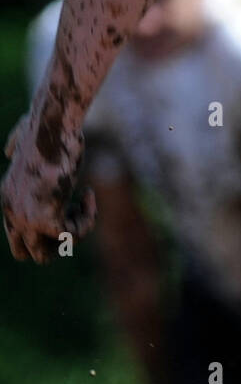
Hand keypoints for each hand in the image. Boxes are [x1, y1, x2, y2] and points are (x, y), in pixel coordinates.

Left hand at [1, 112, 95, 262]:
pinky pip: (73, 237)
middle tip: (71, 218)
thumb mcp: (22, 139)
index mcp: (6, 198)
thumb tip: (7, 150)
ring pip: (49, 255)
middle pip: (29, 255)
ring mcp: (27, 218)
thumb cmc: (44, 129)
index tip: (62, 211)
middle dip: (55, 244)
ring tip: (82, 203)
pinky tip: (89, 195)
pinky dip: (88, 219)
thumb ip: (13, 146)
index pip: (18, 239)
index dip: (43, 234)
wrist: (53, 127)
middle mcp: (12, 212)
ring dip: (71, 234)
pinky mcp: (47, 221)